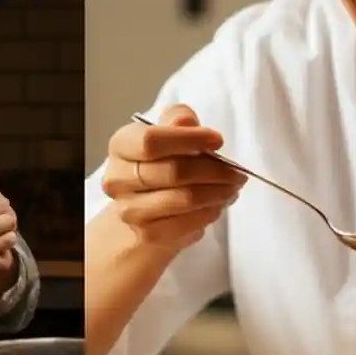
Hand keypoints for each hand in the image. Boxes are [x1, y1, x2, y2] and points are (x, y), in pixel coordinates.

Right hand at [101, 104, 245, 250]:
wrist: (139, 211)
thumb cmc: (158, 166)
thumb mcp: (167, 135)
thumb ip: (176, 121)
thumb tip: (185, 120)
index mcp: (121, 146)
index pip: (151, 140)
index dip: (189, 139)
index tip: (218, 141)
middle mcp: (118, 179)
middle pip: (174, 171)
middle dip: (214, 170)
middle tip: (237, 171)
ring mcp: (131, 210)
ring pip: (185, 198)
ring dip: (218, 192)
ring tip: (232, 187)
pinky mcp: (148, 235)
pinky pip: (190, 222)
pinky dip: (211, 211)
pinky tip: (218, 203)